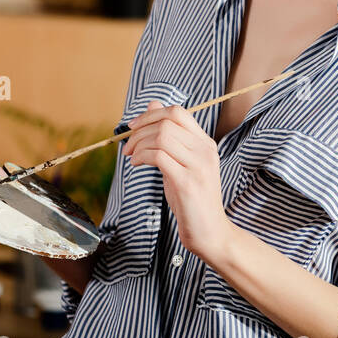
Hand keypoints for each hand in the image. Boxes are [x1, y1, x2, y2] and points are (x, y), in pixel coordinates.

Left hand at [123, 100, 230, 263]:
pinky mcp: (187, 182)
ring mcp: (198, 166)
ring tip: (131, 157)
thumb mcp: (180, 162)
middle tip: (128, 146)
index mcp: (206, 143)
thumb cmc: (192, 199)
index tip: (133, 127)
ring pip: (162, 136)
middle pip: (167, 121)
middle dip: (141, 129)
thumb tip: (152, 105)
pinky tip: (136, 165)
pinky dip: (142, 157)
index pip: (178, 112)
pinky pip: (159, 156)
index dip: (151, 115)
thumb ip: (169, 137)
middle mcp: (205, 150)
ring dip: (139, 144)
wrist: (209, 232)